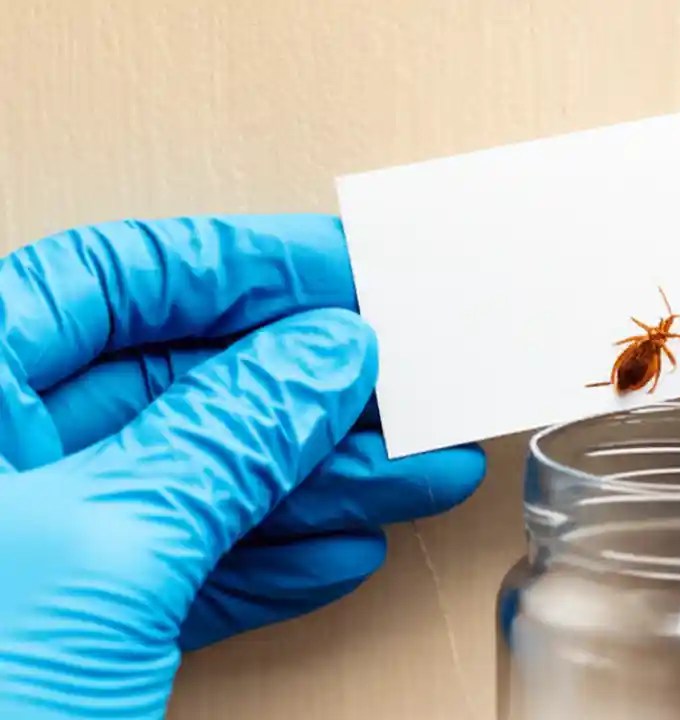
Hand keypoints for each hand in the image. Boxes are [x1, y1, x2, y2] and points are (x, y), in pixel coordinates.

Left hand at [0, 216, 483, 717]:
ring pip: (202, 475)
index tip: (344, 268)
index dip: (238, 266)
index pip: (114, 279)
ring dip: (317, 476)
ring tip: (416, 469)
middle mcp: (1, 461)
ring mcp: (42, 544)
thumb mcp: (108, 545)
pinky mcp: (81, 622)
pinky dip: (274, 557)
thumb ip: (225, 435)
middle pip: (178, 379)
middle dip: (303, 387)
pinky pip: (193, 562)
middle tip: (403, 380)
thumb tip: (324, 357)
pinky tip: (340, 548)